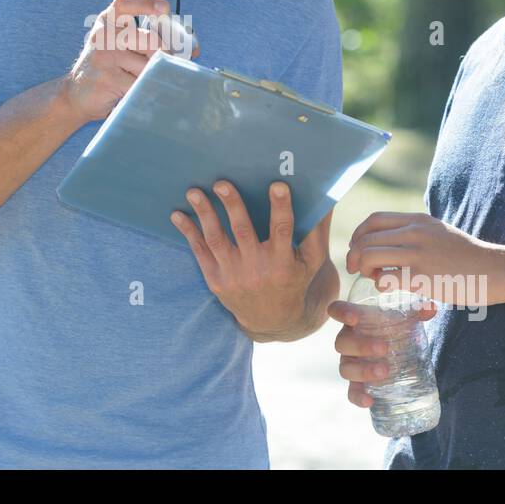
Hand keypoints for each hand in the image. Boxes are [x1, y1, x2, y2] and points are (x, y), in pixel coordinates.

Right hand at [61, 0, 169, 123]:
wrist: (76, 94)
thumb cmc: (108, 67)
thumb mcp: (121, 44)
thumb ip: (148, 38)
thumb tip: (192, 47)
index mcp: (107, 21)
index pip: (125, 3)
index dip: (146, 3)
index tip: (164, 8)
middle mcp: (103, 35)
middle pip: (150, 40)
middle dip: (165, 55)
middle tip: (167, 64)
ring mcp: (104, 57)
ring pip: (149, 64)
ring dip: (153, 75)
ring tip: (141, 79)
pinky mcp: (108, 79)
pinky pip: (141, 83)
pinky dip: (145, 88)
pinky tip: (135, 90)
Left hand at [170, 180, 326, 336]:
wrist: (273, 320)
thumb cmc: (295, 280)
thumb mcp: (311, 261)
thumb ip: (316, 229)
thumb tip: (326, 197)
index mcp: (283, 263)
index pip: (282, 231)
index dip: (280, 208)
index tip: (277, 185)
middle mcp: (257, 269)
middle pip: (243, 232)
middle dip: (232, 206)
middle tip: (221, 183)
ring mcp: (234, 275)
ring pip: (217, 240)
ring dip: (204, 214)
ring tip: (194, 192)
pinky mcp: (216, 280)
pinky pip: (200, 252)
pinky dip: (188, 232)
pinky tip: (178, 214)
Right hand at [327, 298, 438, 408]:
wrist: (394, 352)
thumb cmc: (392, 329)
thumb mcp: (403, 318)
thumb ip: (415, 312)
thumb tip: (431, 309)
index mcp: (354, 321)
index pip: (338, 310)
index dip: (341, 313)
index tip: (353, 318)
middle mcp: (348, 342)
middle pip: (342, 343)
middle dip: (361, 346)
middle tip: (384, 348)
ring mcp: (350, 364)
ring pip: (346, 368)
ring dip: (363, 371)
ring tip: (385, 372)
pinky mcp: (357, 384)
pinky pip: (351, 392)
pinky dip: (357, 397)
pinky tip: (369, 401)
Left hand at [347, 212, 504, 307]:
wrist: (497, 270)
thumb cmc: (468, 257)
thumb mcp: (439, 233)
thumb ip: (416, 233)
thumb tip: (391, 242)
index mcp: (417, 220)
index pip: (373, 220)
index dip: (358, 235)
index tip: (358, 249)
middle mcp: (414, 232)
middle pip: (366, 239)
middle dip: (355, 255)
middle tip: (357, 269)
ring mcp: (418, 254)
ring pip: (369, 256)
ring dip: (363, 269)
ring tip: (373, 278)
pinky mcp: (422, 277)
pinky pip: (384, 278)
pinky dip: (379, 284)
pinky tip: (387, 288)